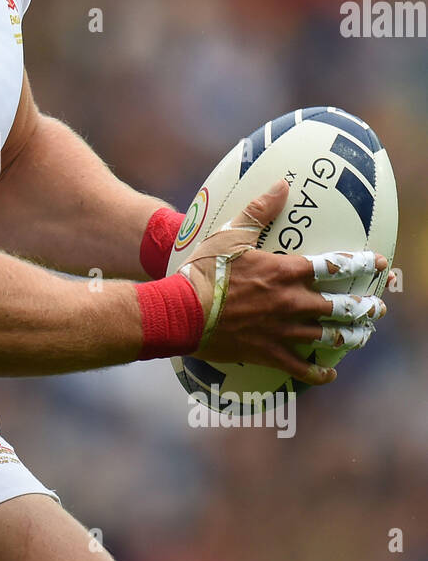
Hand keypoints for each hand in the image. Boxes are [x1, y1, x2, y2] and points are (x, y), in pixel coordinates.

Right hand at [174, 179, 388, 384]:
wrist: (182, 311)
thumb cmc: (204, 271)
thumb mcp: (231, 234)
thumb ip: (259, 209)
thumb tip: (282, 185)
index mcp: (285, 272)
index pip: (334, 266)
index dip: (361, 264)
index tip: (378, 263)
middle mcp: (291, 302)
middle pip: (341, 307)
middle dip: (365, 307)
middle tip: (378, 306)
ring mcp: (282, 330)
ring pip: (329, 337)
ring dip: (352, 337)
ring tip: (364, 335)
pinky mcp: (268, 353)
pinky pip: (301, 368)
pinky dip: (318, 374)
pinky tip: (329, 374)